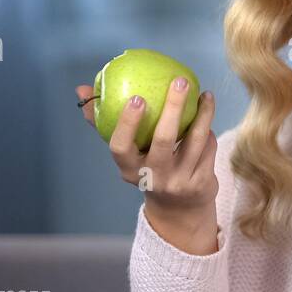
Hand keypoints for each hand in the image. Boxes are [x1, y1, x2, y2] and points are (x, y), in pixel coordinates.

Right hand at [75, 77, 219, 254]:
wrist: (179, 210)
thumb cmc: (147, 169)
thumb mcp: (127, 154)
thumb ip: (105, 123)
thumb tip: (83, 90)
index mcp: (129, 169)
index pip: (121, 147)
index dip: (128, 123)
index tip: (137, 98)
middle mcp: (153, 177)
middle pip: (164, 139)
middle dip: (173, 107)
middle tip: (180, 81)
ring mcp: (179, 180)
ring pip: (195, 140)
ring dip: (202, 114)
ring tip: (205, 94)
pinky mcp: (202, 182)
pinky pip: (208, 147)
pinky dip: (208, 130)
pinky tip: (207, 115)